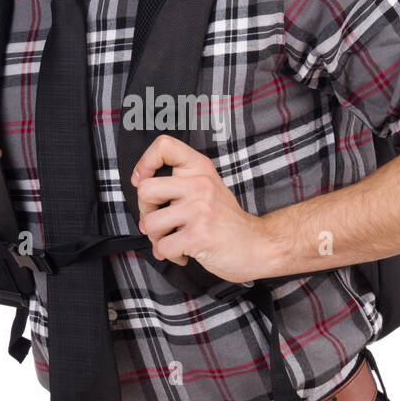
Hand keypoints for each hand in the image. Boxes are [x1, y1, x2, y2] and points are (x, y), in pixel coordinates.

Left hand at [131, 134, 273, 284]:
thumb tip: (141, 185)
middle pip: (145, 190)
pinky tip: (183, 252)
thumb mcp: (208, 187)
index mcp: (200, 169)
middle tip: (159, 219)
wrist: (258, 245)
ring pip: (150, 223)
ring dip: (156, 238)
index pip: (164, 146)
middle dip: (145, 211)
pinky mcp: (199, 236)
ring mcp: (199, 210)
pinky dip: (168, 255)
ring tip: (172, 239)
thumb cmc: (227, 220)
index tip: (142, 179)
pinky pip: (163, 247)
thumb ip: (181, 181)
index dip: (145, 163)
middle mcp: (199, 185)